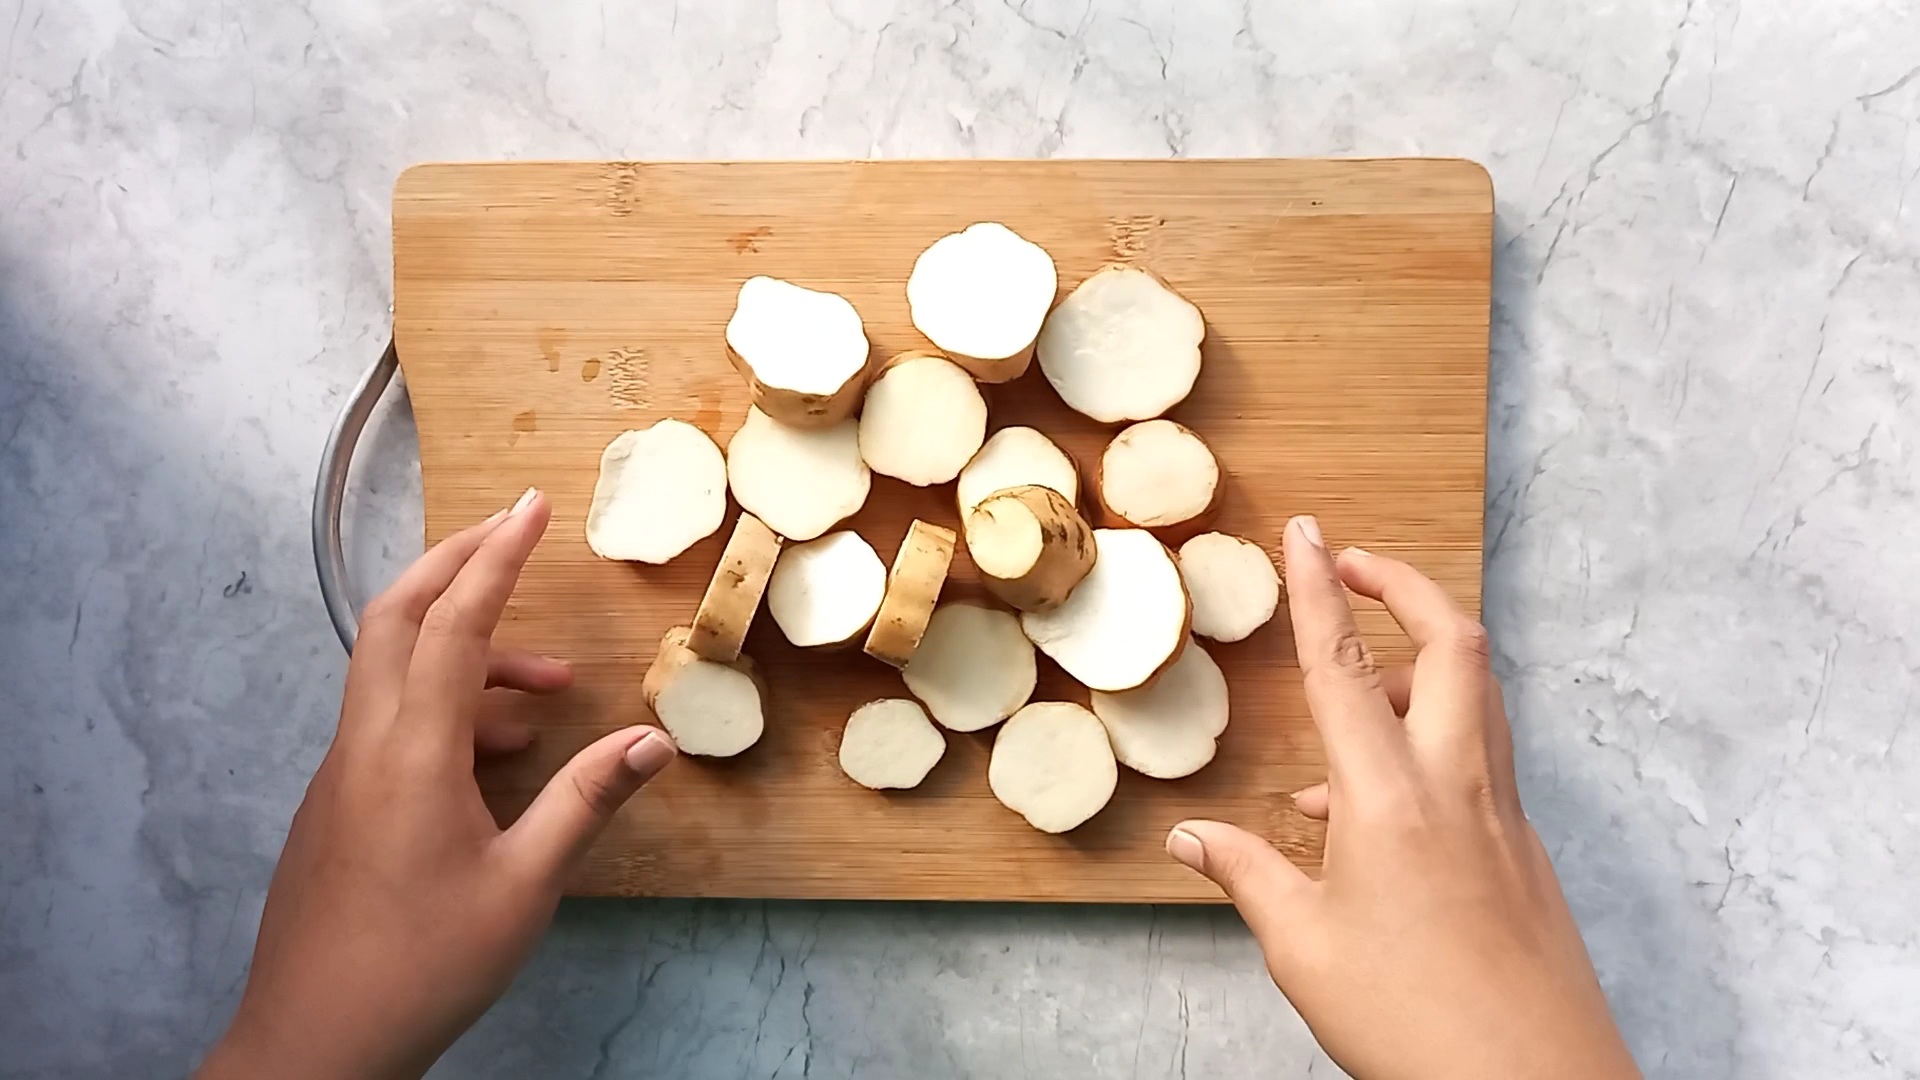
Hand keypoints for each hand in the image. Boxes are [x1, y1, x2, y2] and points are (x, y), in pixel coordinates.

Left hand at [200, 489, 677, 1079]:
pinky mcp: (336, 805)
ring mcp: (341, 773)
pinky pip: (387, 720)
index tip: (533, 508)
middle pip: (396, 617)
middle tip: (515, 537)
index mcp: (411, 752)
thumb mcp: (524, 887)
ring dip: (465, 653)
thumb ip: (586, 802)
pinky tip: (496, 755)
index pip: (454, 624)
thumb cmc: (422, 965)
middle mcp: (365, 744)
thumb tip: (653, 740)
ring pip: (392, 671)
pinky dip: (444, 704)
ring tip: (548, 692)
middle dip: (456, 565)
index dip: (497, 558)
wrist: (314, 1044)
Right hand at [1167, 516, 1638, 1079]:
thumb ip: (1248, 875)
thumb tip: (1193, 837)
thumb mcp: (1303, 948)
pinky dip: (1432, 745)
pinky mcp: (1523, 852)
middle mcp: (1458, 786)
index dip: (1321, 589)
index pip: (1344, 666)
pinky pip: (1479, 762)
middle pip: (1453, 645)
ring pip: (1478, 697)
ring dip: (1421, 666)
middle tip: (1356, 566)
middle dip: (1406, 586)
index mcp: (1390, 797)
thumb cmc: (1416, 1021)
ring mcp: (1502, 815)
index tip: (1308, 533)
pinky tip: (1372, 817)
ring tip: (1348, 715)